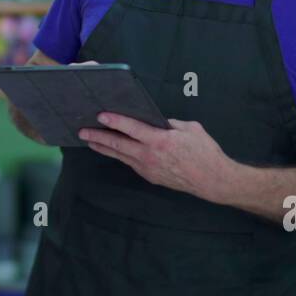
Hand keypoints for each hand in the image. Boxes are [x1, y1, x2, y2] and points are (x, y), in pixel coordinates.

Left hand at [78, 112, 233, 202]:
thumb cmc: (205, 152)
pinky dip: (119, 155)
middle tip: (83, 131)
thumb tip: (156, 121)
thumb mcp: (190, 128)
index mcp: (160, 140)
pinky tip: (113, 150)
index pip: (131, 128)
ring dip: (104, 148)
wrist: (212, 180)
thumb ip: (170, 124)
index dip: (114, 120)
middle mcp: (149, 155)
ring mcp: (148, 168)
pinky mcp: (150, 176)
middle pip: (118, 144)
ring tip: (89, 141)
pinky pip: (130, 163)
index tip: (100, 115)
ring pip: (121, 156)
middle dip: (98, 136)